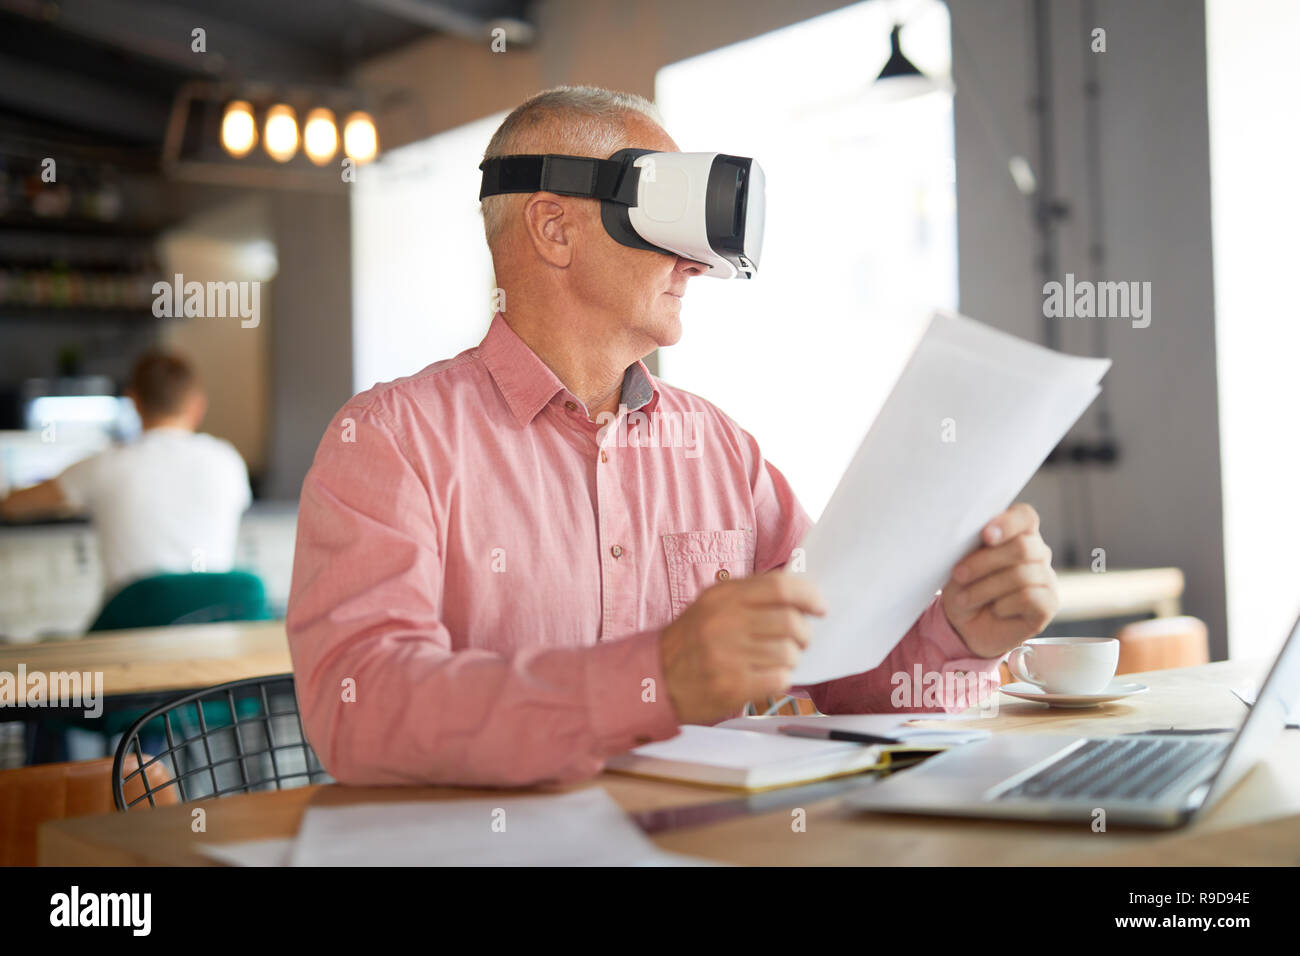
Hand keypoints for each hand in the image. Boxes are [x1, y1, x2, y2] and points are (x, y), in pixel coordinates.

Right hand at [660, 572, 825, 724]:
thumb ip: (751, 596)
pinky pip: (779, 679)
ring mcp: (727, 656)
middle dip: (804, 633)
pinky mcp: (731, 686)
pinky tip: (767, 676)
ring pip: (788, 653)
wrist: (654, 678)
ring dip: (791, 658)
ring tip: (777, 660)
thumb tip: (800, 595)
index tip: (820, 607)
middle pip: (790, 622)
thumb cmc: (691, 640)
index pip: (780, 587)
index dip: (809, 595)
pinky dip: (781, 679)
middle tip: (800, 640)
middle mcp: (724, 622)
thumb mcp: (712, 604)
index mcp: (722, 596)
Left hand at [941, 503, 1058, 657]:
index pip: (1024, 516)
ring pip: (1020, 575)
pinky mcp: (1049, 604)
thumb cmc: (964, 588)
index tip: (985, 536)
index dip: (1007, 523)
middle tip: (959, 574)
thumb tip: (979, 535)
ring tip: (964, 599)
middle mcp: (1038, 552)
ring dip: (984, 588)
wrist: (965, 627)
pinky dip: (1002, 605)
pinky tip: (995, 610)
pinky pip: (1027, 598)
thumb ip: (972, 545)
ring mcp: (1046, 578)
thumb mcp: (960, 563)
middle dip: (984, 562)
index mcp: (1017, 533)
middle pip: (1021, 547)